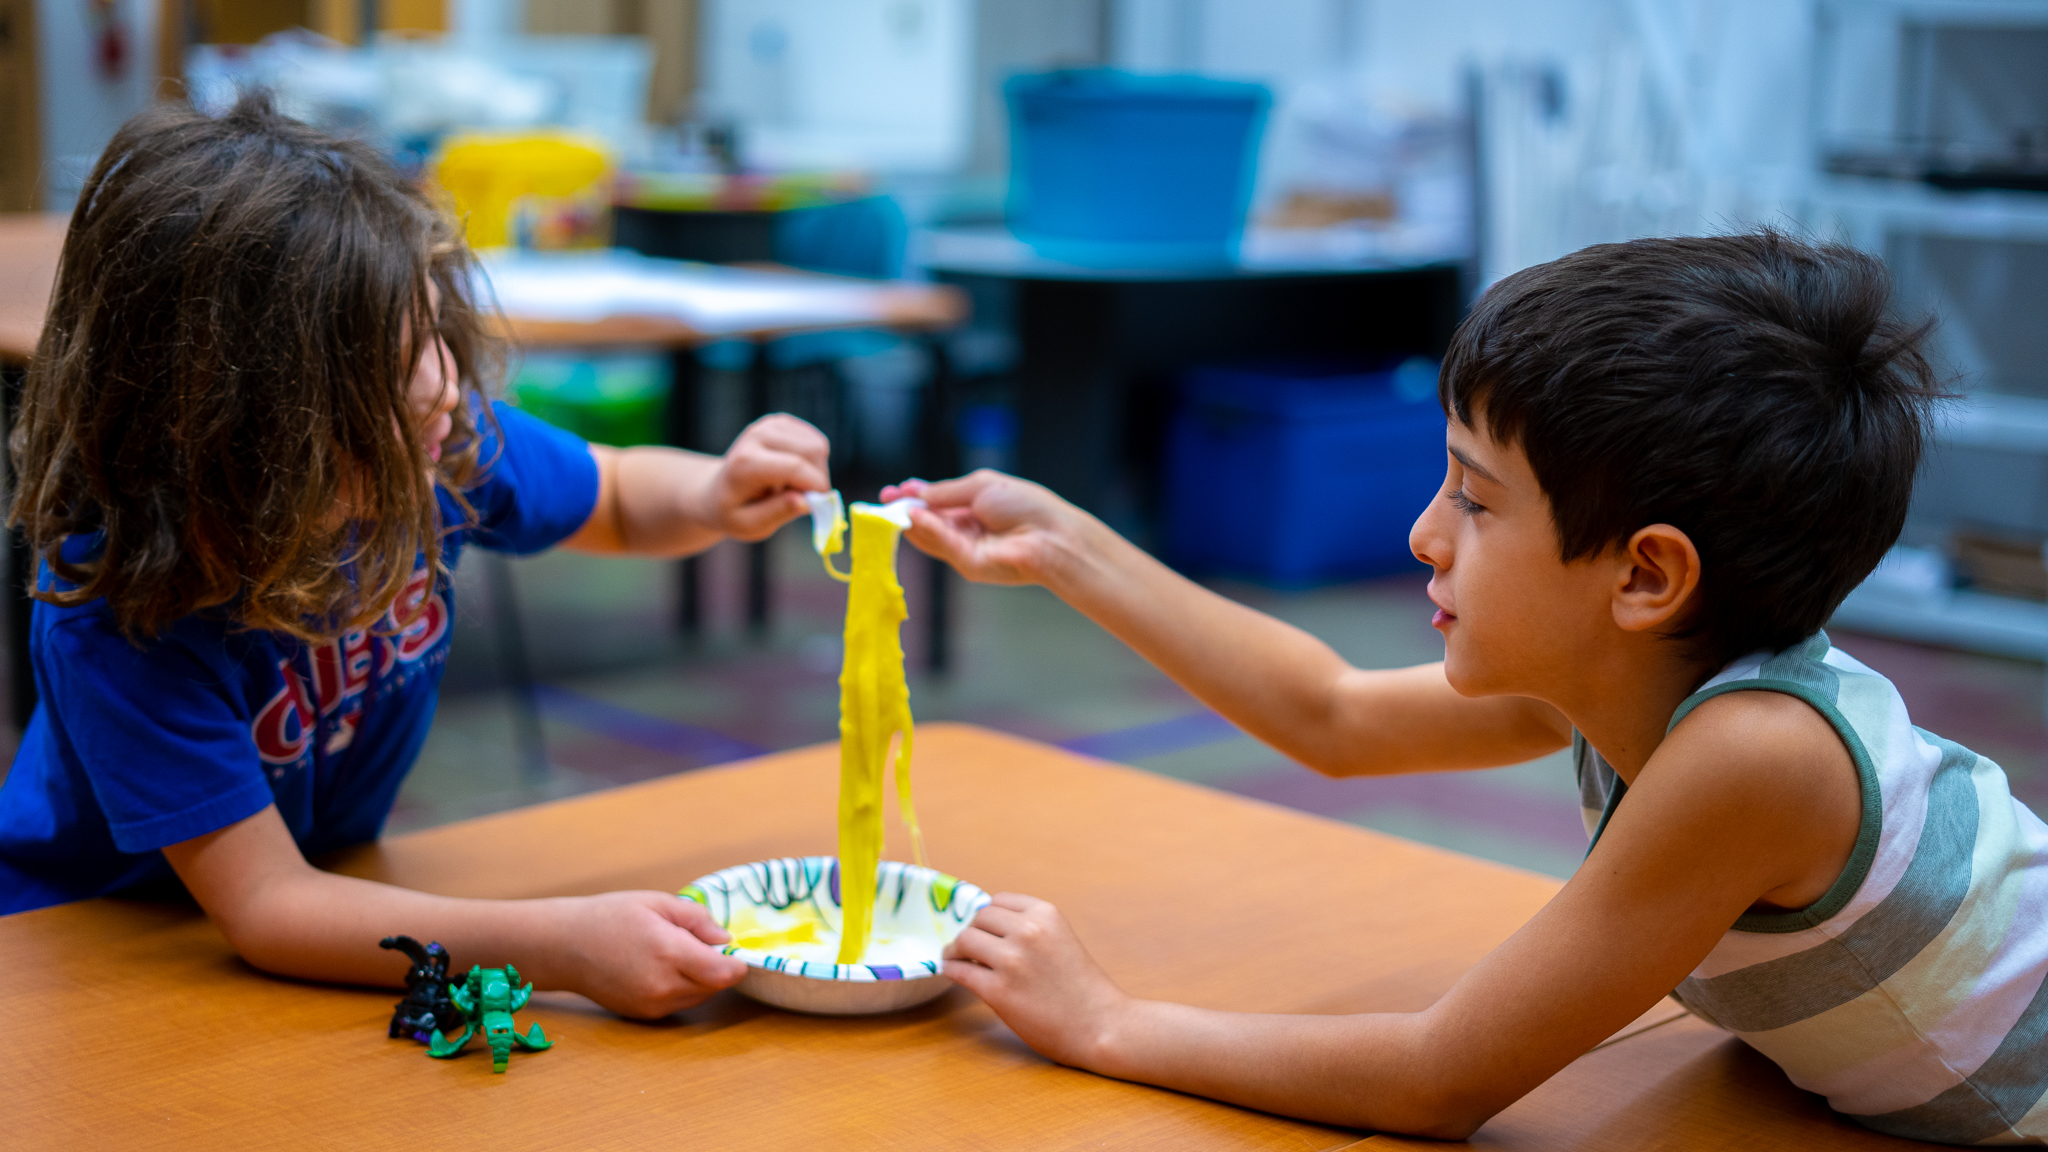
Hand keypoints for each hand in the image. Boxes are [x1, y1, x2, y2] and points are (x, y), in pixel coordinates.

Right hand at [552, 891, 748, 1018]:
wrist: (565, 947)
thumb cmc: (611, 916)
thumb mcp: (658, 902)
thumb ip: (698, 920)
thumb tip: (726, 941)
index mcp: (668, 952)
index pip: (723, 973)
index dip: (736, 964)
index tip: (734, 951)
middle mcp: (663, 985)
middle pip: (715, 987)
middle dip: (718, 969)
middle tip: (702, 945)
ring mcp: (652, 1005)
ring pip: (699, 998)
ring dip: (701, 980)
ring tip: (677, 953)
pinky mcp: (644, 1015)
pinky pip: (679, 1004)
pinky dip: (682, 989)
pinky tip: (663, 969)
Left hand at [707, 414, 830, 541]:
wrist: (718, 491)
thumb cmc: (734, 512)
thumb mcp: (749, 525)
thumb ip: (778, 513)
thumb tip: (808, 502)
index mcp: (745, 463)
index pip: (794, 467)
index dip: (817, 487)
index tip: (823, 507)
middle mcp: (757, 436)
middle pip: (812, 451)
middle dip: (819, 479)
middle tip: (805, 500)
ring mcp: (770, 425)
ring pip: (818, 446)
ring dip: (815, 472)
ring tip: (792, 487)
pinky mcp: (782, 422)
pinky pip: (816, 441)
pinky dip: (813, 462)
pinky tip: (793, 472)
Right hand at [882, 471, 1088, 586]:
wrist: (1051, 535)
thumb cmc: (1025, 505)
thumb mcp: (980, 487)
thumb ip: (945, 492)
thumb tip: (914, 492)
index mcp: (972, 506)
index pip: (935, 503)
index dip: (913, 497)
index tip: (892, 491)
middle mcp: (967, 528)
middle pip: (927, 521)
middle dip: (904, 510)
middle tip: (883, 501)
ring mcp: (966, 548)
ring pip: (930, 535)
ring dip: (910, 521)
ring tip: (892, 506)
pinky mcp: (967, 565)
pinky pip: (942, 546)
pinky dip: (926, 531)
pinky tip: (913, 517)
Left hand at [942, 893, 1131, 1069]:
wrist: (1101, 1025)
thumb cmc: (1083, 988)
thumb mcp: (1061, 940)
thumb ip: (1031, 930)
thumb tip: (986, 928)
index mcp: (1046, 914)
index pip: (999, 901)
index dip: (989, 917)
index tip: (985, 930)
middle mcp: (1028, 931)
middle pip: (979, 919)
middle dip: (972, 932)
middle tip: (969, 948)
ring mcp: (1012, 961)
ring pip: (964, 940)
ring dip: (956, 949)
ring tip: (958, 959)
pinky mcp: (998, 991)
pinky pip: (960, 971)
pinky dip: (952, 969)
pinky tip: (954, 972)